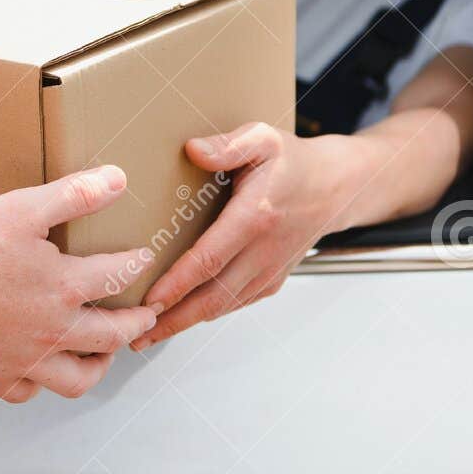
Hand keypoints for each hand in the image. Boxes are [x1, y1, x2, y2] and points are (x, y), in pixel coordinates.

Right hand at [0, 165, 156, 401]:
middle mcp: (53, 331)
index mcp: (64, 287)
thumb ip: (72, 195)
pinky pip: (26, 391)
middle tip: (147, 315)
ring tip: (105, 353)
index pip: (117, 276)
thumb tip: (118, 180)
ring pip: (76, 380)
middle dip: (135, 324)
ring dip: (98, 366)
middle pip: (111, 336)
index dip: (136, 265)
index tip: (146, 259)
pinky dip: (38, 383)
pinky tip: (39, 370)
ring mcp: (24, 360)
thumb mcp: (21, 210)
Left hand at [136, 123, 348, 349]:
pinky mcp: (272, 281)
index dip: (176, 284)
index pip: (209, 260)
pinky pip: (235, 303)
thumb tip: (194, 150)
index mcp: (256, 217)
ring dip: (184, 323)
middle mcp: (264, 251)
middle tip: (135, 333)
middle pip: (212, 296)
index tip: (148, 301)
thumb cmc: (293, 162)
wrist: (337, 188)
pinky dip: (206, 315)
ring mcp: (270, 270)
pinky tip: (180, 319)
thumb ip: (228, 145)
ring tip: (148, 334)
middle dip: (171, 319)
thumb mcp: (262, 139)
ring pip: (222, 306)